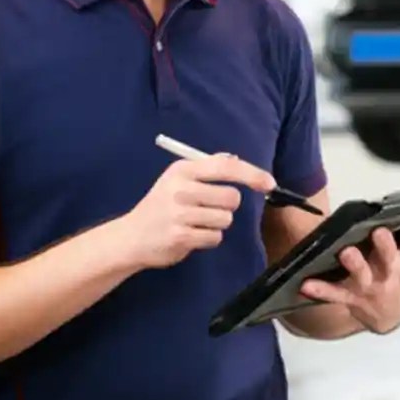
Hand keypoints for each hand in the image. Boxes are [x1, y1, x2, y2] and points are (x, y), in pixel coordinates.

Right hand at [121, 155, 275, 268]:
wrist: (131, 237)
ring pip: (225, 219)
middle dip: (228, 206)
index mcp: (182, 170)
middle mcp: (180, 189)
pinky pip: (215, 238)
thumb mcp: (177, 179)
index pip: (226, 167)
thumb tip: (234, 159)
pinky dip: (208, 239)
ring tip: (195, 223)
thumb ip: (206, 169)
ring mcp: (180, 214)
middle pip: (232, 197)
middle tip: (208, 209)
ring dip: (216, 224)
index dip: (252, 175)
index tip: (269, 183)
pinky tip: (190, 235)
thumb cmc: (160, 206)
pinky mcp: (181, 237)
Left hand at [299, 206, 399, 333]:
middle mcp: (380, 278)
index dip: (388, 244)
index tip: (380, 229)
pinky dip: (318, 290)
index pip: (395, 253)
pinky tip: (304, 283)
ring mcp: (362, 289)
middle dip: (362, 259)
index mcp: (398, 267)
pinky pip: (330, 294)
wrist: (391, 312)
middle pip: (372, 267)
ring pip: (351, 280)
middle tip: (351, 247)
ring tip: (331, 258)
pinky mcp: (346, 297)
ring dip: (341, 271)